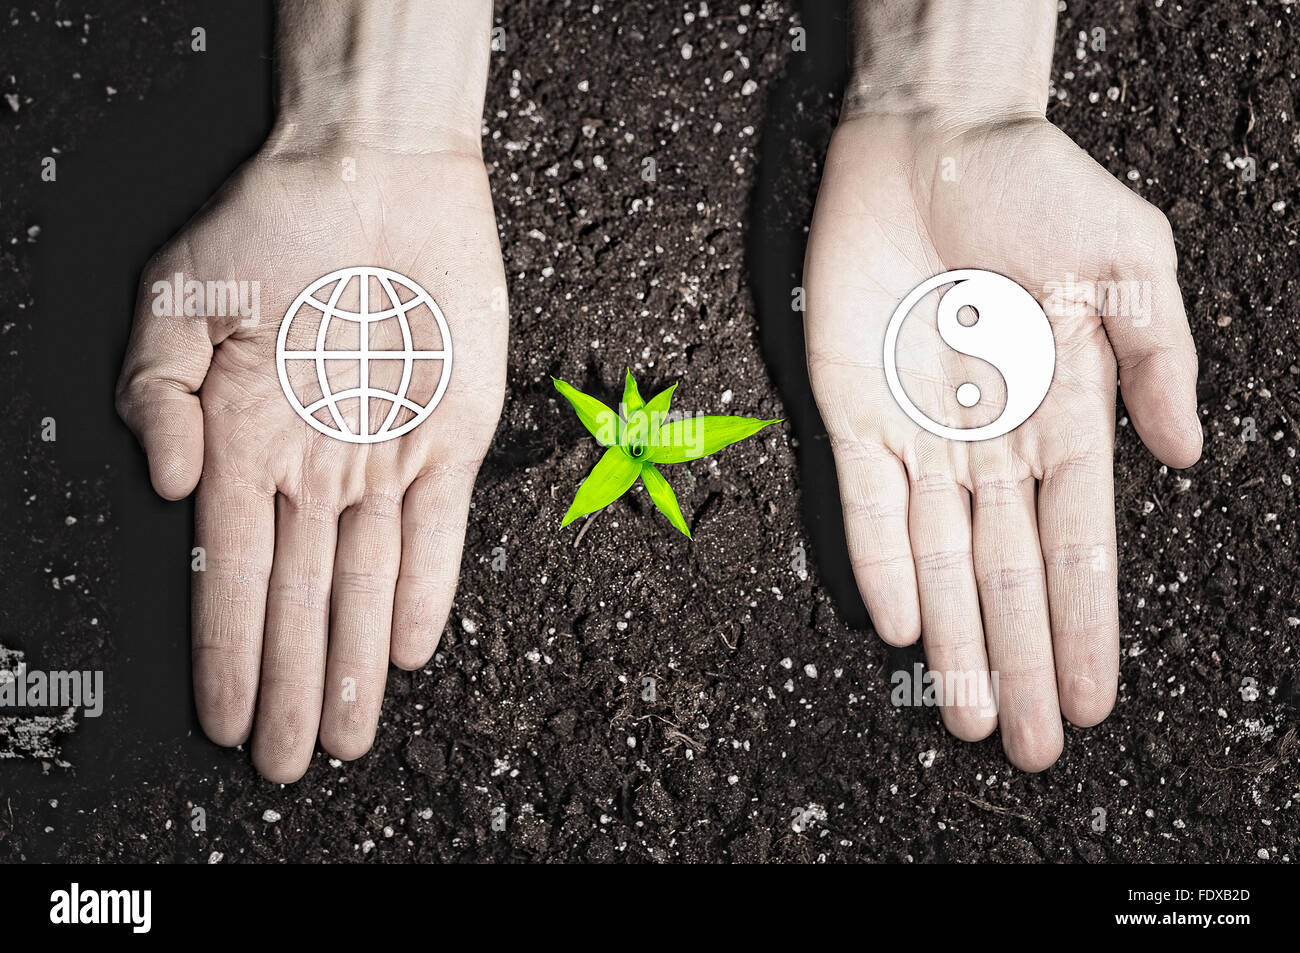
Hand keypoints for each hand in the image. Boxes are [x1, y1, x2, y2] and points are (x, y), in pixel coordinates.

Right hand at [115, 1, 503, 780]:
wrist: (374, 171)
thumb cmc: (273, 226)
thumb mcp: (178, 300)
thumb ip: (156, 396)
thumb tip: (169, 485)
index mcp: (247, 440)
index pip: (231, 572)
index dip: (227, 651)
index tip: (221, 717)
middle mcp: (316, 464)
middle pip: (300, 598)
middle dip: (290, 683)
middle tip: (285, 761)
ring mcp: (385, 455)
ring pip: (366, 581)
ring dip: (351, 659)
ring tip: (343, 733)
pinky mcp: (453, 435)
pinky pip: (439, 529)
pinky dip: (424, 588)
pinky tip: (404, 647)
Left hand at [804, 110, 1199, 769]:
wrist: (932, 141)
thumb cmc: (1036, 186)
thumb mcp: (1128, 261)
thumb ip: (1161, 358)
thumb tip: (1187, 454)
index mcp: (1064, 417)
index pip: (1077, 546)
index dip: (1086, 625)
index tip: (1094, 697)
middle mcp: (991, 441)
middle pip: (1006, 574)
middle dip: (1021, 660)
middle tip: (1029, 743)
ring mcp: (920, 432)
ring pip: (937, 559)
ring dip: (955, 640)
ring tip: (973, 715)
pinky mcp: (852, 410)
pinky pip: (865, 505)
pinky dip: (877, 564)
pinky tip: (898, 628)